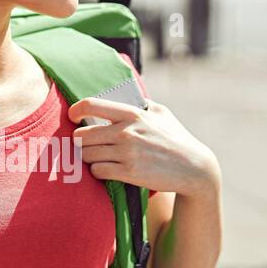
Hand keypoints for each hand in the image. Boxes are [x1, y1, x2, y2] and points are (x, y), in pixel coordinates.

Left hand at [67, 96, 219, 197]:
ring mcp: (127, 153)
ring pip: (87, 155)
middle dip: (80, 142)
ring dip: (89, 158)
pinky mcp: (129, 173)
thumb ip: (142, 104)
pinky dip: (98, 172)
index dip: (75, 111)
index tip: (73, 118)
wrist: (194, 168)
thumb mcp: (162, 113)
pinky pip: (97, 171)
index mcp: (132, 113)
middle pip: (82, 136)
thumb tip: (128, 94)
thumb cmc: (177, 139)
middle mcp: (126, 131)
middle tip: (86, 146)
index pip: (91, 105)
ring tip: (98, 158)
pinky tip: (107, 170)